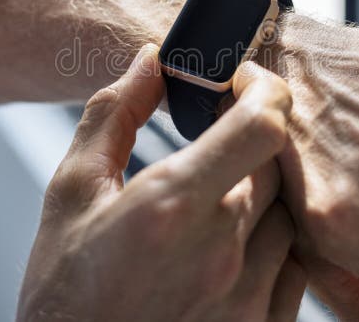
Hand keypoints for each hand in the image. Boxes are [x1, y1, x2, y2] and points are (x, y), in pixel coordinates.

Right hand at [17, 44, 305, 321]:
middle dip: (251, 144)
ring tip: (210, 210)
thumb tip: (151, 61)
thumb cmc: (64, 294)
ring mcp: (249, 296)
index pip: (264, 126)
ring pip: (288, 215)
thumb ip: (115, 115)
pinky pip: (294, 267)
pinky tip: (223, 254)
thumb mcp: (71, 192)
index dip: (266, 90)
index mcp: (172, 204)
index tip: (246, 81)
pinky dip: (270, 247)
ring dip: (260, 198)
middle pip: (278, 165)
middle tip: (216, 147)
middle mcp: (222, 249)